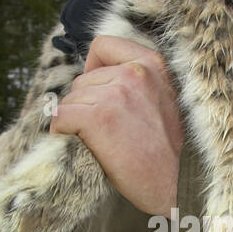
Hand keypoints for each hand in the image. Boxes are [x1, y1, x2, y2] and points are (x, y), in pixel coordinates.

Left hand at [49, 35, 184, 214]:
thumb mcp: (162, 100)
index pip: (102, 45)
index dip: (93, 68)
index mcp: (153, 64)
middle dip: (85, 104)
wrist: (171, 186)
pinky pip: (61, 117)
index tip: (98, 91)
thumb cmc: (164, 151)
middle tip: (105, 131)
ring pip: (69, 100)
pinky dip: (62, 132)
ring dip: (75, 121)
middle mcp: (135, 73)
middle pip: (82, 79)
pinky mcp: (98, 118)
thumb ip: (137, 81)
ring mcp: (116, 94)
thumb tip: (95, 75)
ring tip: (98, 142)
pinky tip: (80, 145)